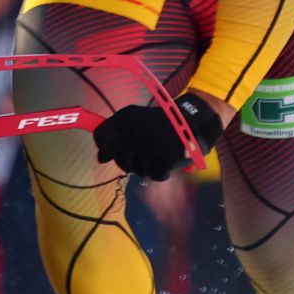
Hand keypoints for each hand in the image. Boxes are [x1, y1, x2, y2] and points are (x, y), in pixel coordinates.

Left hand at [93, 94, 223, 180]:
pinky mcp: (162, 161)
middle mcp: (132, 132)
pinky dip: (162, 171)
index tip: (115, 149)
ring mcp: (147, 148)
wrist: (192, 122)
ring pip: (137, 171)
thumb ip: (115, 137)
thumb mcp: (135, 122)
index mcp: (124, 118)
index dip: (107, 147)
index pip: (100, 137)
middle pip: (119, 160)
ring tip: (159, 152)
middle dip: (131, 160)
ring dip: (148, 166)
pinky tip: (168, 158)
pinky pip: (154, 175)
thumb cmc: (160, 124)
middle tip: (146, 151)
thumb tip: (100, 159)